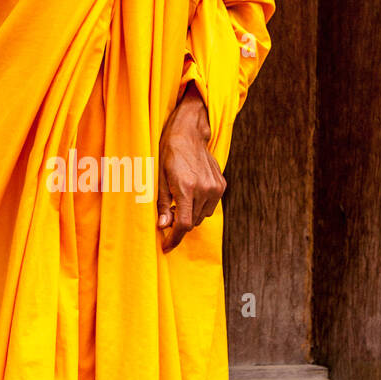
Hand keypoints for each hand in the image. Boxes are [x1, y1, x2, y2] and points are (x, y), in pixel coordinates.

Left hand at [157, 83, 225, 251]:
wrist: (189, 133)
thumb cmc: (170, 153)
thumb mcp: (159, 177)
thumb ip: (162, 204)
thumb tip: (162, 226)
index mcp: (186, 188)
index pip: (183, 225)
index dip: (174, 239)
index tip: (166, 246)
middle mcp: (204, 189)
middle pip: (192, 222)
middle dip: (179, 223)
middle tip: (169, 212)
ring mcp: (215, 187)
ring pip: (201, 216)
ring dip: (190, 214)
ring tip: (180, 199)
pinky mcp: (221, 185)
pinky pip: (210, 206)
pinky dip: (200, 205)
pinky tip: (192, 192)